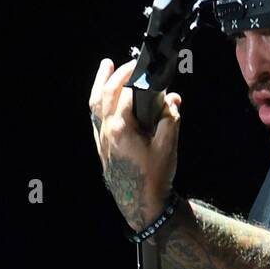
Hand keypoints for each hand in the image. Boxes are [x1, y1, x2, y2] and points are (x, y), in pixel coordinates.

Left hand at [88, 57, 181, 232]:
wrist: (141, 204)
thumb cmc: (154, 178)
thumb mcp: (168, 148)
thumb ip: (171, 120)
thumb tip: (173, 100)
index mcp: (121, 128)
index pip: (129, 94)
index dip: (141, 80)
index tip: (152, 72)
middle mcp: (107, 130)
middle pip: (108, 93)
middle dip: (119, 74)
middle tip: (133, 63)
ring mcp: (101, 138)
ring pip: (96, 103)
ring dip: (101, 82)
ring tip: (107, 65)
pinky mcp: (101, 146)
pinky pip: (96, 117)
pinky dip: (100, 102)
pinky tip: (105, 96)